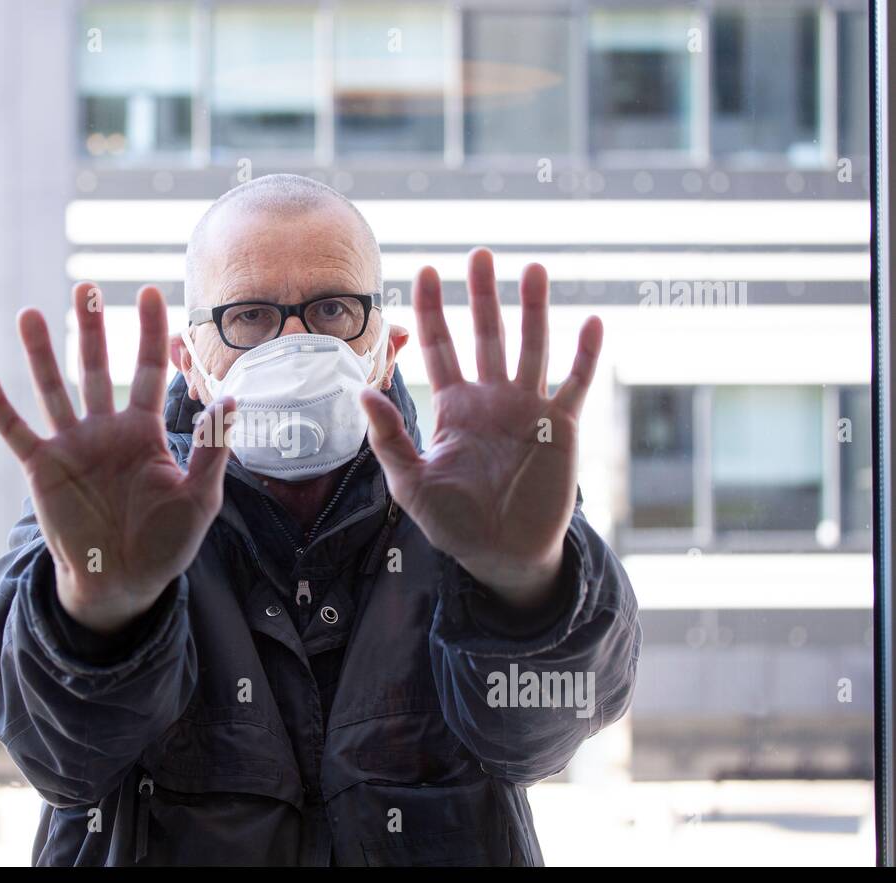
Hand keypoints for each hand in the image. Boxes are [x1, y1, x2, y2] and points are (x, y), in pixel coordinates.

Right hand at [0, 283, 234, 633]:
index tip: (150, 293)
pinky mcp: (43, 470)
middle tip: (87, 286)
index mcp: (145, 432)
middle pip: (98, 369)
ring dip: (42, 354)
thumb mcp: (199, 498)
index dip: (150, 333)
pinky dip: (0, 408)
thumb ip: (212, 449)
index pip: (150, 371)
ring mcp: (72, 446)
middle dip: (91, 328)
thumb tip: (231, 399)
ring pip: (54, 390)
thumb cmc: (165, 542)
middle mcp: (106, 430)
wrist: (122, 583)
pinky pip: (18, 433)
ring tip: (32, 315)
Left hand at [361, 249, 602, 609]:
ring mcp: (528, 409)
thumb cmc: (454, 523)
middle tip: (479, 255)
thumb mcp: (411, 483)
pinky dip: (585, 355)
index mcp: (454, 407)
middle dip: (483, 295)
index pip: (439, 346)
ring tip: (534, 269)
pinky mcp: (560, 428)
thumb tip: (361, 392)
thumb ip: (389, 438)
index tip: (427, 271)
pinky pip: (575, 384)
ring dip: (534, 310)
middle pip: (486, 335)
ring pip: (532, 347)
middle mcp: (491, 399)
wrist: (503, 555)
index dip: (433, 310)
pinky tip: (591, 321)